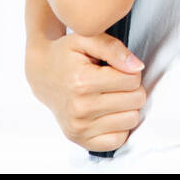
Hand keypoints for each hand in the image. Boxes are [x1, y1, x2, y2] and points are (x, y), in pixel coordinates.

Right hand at [25, 30, 146, 153]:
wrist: (42, 75)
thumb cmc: (65, 55)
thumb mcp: (86, 39)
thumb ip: (113, 48)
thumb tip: (137, 67)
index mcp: (82, 82)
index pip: (133, 80)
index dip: (130, 70)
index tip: (116, 68)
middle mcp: (80, 108)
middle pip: (136, 100)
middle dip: (131, 88)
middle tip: (115, 81)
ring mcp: (80, 127)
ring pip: (132, 120)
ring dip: (127, 106)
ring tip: (111, 95)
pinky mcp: (81, 140)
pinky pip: (119, 140)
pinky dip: (119, 126)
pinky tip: (108, 112)